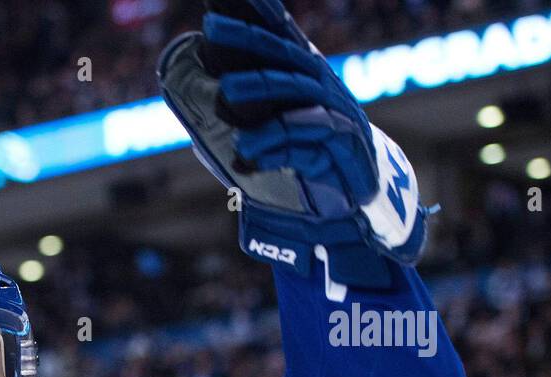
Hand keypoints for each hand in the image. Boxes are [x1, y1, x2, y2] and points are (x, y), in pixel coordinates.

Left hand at [158, 0, 429, 289]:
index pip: (281, 34)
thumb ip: (239, 103)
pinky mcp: (340, 150)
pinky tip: (248, 155)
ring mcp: (335, 115)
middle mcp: (322, 86)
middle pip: (284, 54)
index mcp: (304, 74)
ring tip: (225, 90)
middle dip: (248, 38)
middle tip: (212, 25)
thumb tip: (191, 83)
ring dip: (260, 86)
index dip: (260, 11)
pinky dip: (275, 148)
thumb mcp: (274, 120)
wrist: (358, 185)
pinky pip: (306, 145)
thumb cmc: (307, 148)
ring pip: (297, 92)